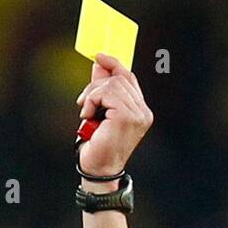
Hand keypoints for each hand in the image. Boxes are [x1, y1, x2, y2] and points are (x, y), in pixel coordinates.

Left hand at [76, 52, 152, 179]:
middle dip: (96, 85)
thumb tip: (99, 65)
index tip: (99, 57)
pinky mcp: (127, 116)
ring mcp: (137, 114)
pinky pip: (106, 93)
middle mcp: (143, 112)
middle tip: (84, 102)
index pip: (129, 78)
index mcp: (140, 111)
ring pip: (112, 84)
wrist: (98, 169)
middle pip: (120, 77)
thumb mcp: (99, 111)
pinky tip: (89, 116)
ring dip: (93, 94)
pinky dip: (92, 100)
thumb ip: (102, 89)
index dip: (114, 65)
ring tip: (87, 111)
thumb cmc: (99, 146)